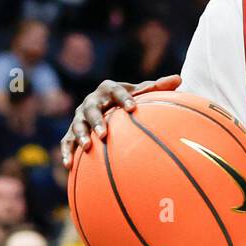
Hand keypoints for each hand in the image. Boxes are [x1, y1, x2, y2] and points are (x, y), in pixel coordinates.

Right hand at [60, 74, 181, 167]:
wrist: (106, 105)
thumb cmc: (128, 100)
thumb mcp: (141, 92)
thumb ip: (158, 87)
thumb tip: (179, 79)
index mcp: (109, 89)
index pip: (116, 91)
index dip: (124, 98)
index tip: (132, 109)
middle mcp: (91, 101)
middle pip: (91, 109)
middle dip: (96, 121)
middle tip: (104, 133)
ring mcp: (80, 117)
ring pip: (77, 125)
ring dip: (81, 136)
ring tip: (88, 148)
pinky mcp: (71, 132)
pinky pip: (67, 142)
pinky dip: (66, 152)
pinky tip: (68, 166)